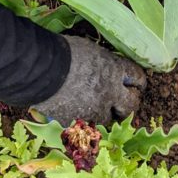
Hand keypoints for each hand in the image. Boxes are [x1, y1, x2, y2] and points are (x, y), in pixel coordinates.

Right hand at [31, 36, 145, 126]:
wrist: (40, 70)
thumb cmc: (62, 52)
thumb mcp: (89, 51)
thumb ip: (101, 63)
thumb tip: (101, 67)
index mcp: (114, 70)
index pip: (137, 77)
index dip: (137, 82)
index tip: (135, 85)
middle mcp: (110, 93)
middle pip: (130, 105)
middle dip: (128, 104)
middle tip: (122, 104)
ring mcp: (95, 110)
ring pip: (108, 119)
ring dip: (104, 115)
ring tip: (94, 109)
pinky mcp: (79, 123)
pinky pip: (86, 126)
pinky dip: (82, 121)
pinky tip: (74, 113)